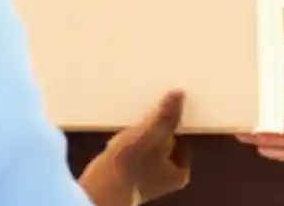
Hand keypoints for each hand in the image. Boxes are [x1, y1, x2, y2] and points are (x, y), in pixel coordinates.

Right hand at [79, 90, 190, 204]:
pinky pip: (134, 151)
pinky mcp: (127, 174)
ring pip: (149, 145)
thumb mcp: (152, 134)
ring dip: (142, 132)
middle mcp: (165, 178)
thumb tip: (179, 94)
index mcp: (179, 173)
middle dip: (159, 126)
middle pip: (166, 142)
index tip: (170, 107)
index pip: (184, 140)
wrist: (99, 188)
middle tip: (152, 109)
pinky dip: (129, 141)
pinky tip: (122, 134)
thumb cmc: (130, 164)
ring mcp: (146, 177)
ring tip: (135, 120)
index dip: (177, 123)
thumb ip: (167, 116)